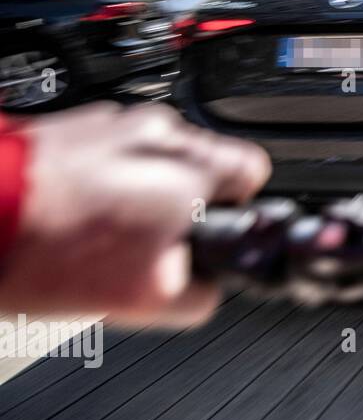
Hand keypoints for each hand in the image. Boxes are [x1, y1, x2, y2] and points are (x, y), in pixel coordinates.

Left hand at [1, 103, 269, 325]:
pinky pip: (111, 152)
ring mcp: (118, 120)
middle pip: (202, 168)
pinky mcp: (80, 123)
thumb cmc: (50, 249)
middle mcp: (163, 131)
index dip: (236, 211)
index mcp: (195, 166)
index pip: (254, 175)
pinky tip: (76, 215)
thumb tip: (206, 288)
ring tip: (102, 230)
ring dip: (140, 191)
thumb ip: (200, 291)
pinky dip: (101, 179)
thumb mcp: (146, 299)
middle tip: (147, 243)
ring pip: (154, 159)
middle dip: (182, 204)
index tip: (209, 232)